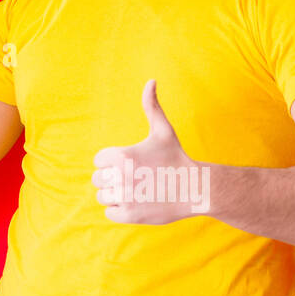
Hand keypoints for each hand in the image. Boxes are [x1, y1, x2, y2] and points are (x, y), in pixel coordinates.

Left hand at [91, 79, 208, 223]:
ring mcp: (125, 197)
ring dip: (116, 194)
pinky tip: (137, 202)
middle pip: (98, 179)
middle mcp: (121, 177)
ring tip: (136, 190)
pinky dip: (119, 209)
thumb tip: (151, 80)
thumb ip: (151, 106)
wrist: (195, 188)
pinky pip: (109, 212)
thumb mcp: (163, 130)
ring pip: (103, 196)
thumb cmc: (176, 157)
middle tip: (135, 178)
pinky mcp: (130, 215)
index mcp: (122, 155)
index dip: (112, 161)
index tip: (131, 163)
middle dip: (113, 178)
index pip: (99, 160)